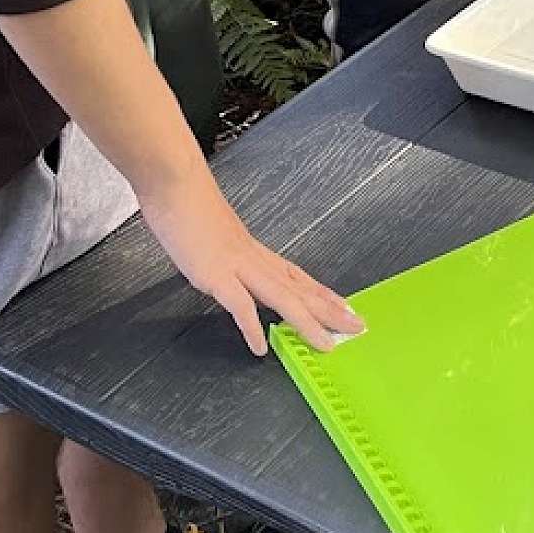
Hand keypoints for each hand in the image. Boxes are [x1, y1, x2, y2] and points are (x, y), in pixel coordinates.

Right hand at [139, 164, 364, 356]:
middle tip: (357, 326)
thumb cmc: (190, 206)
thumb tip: (229, 265)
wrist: (176, 184)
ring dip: (308, 322)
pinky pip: (240, 305)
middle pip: (300, 289)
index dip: (321, 293)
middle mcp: (254, 259)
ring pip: (282, 298)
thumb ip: (227, 252)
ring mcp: (238, 267)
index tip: (343, 306)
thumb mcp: (216, 233)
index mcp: (255, 251)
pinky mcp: (216, 275)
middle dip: (330, 311)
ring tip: (327, 343)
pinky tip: (260, 348)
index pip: (297, 276)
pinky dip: (252, 327)